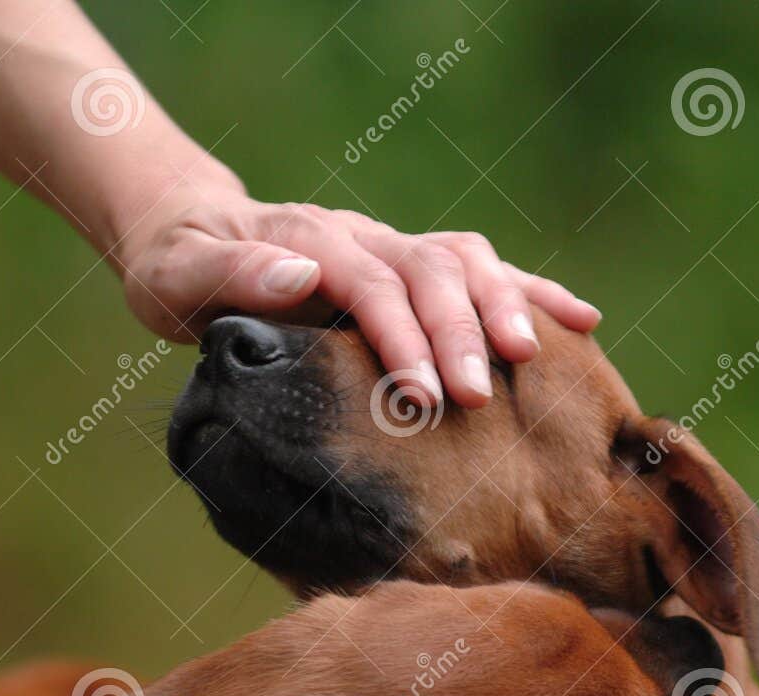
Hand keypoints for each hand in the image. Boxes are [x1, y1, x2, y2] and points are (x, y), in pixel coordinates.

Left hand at [114, 184, 600, 407]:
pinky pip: (480, 271)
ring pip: (467, 262)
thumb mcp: (180, 273)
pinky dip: (531, 291)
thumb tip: (300, 273)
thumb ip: (234, 272)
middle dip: (458, 333)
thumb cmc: (178, 267)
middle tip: (476, 400)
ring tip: (533, 359)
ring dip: (505, 306)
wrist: (187, 234)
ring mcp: (392, 246)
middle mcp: (362, 235)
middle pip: (429, 271)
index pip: (369, 284)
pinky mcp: (409, 265)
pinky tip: (580, 321)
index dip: (400, 337)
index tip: (423, 394)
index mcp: (310, 239)